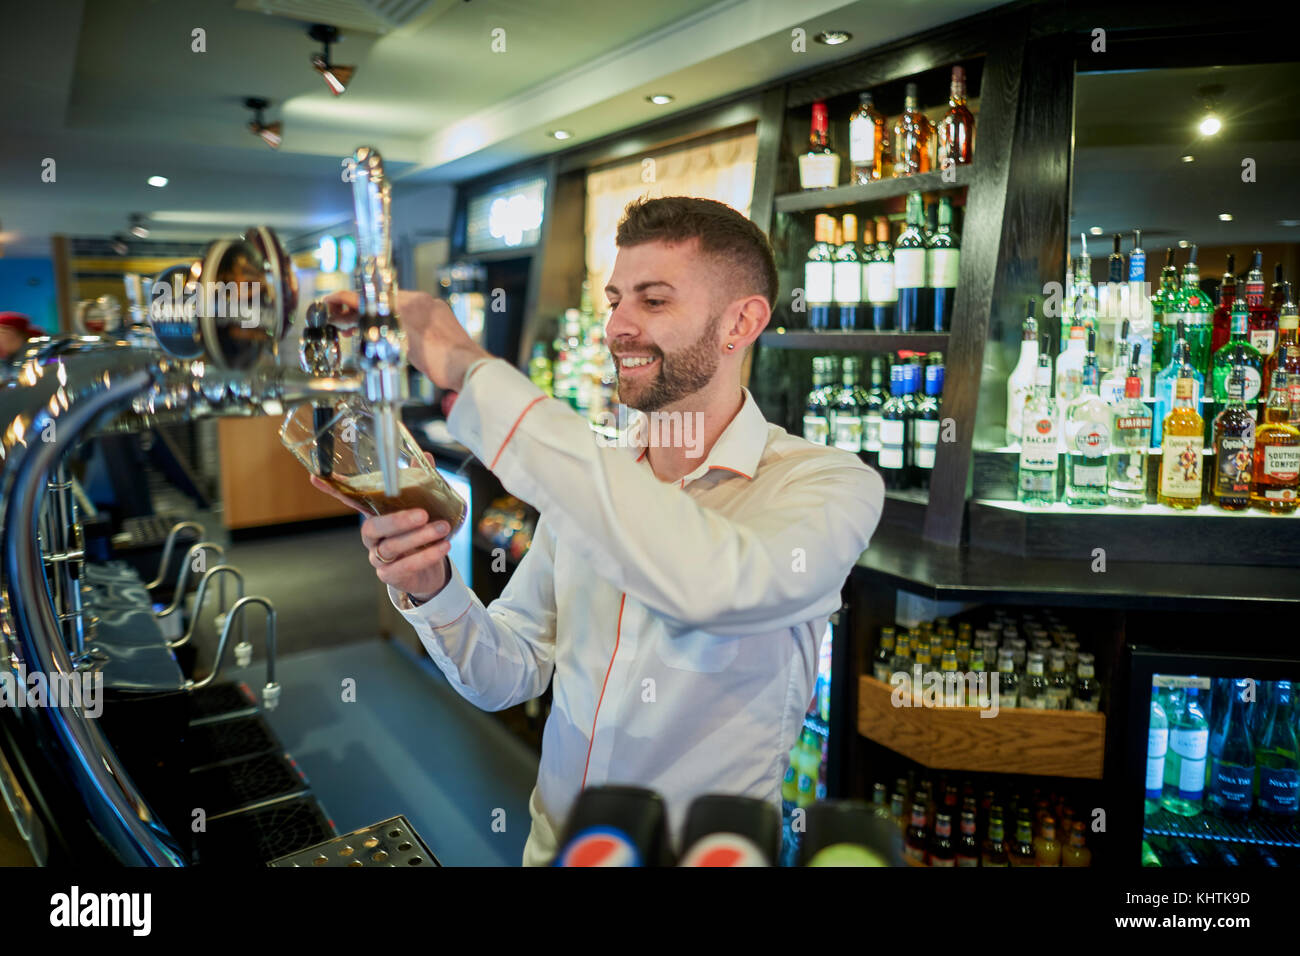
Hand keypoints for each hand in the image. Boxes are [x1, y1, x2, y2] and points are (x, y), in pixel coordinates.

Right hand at [309, 453, 453, 601]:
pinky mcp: (389, 575)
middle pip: (373, 527)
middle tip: (422, 514)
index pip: (350, 500)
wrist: (431, 571)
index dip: (332, 489)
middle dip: (398, 521)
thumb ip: (423, 484)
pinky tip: (442, 546)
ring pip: (392, 547)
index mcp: (374, 515)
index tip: (316, 476)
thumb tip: (427, 458)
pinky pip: (404, 566)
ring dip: (420, 537)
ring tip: (442, 528)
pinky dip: (425, 556)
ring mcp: (377, 556)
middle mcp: (371, 536)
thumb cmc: (422, 534)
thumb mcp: (426, 507)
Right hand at [321, 289, 489, 390]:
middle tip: (341, 322)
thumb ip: (376, 321)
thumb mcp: (400, 338)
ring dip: (375, 324)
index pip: (376, 297)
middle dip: (361, 313)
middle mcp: (426, 306)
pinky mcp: (439, 333)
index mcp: (417, 301)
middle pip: (385, 305)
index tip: (333, 302)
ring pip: (395, 316)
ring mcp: (434, 319)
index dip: (351, 300)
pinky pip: (407, 327)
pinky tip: (383, 341)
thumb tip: (354, 307)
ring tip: (357, 333)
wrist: (469, 371)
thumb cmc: (442, 356)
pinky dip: (391, 331)